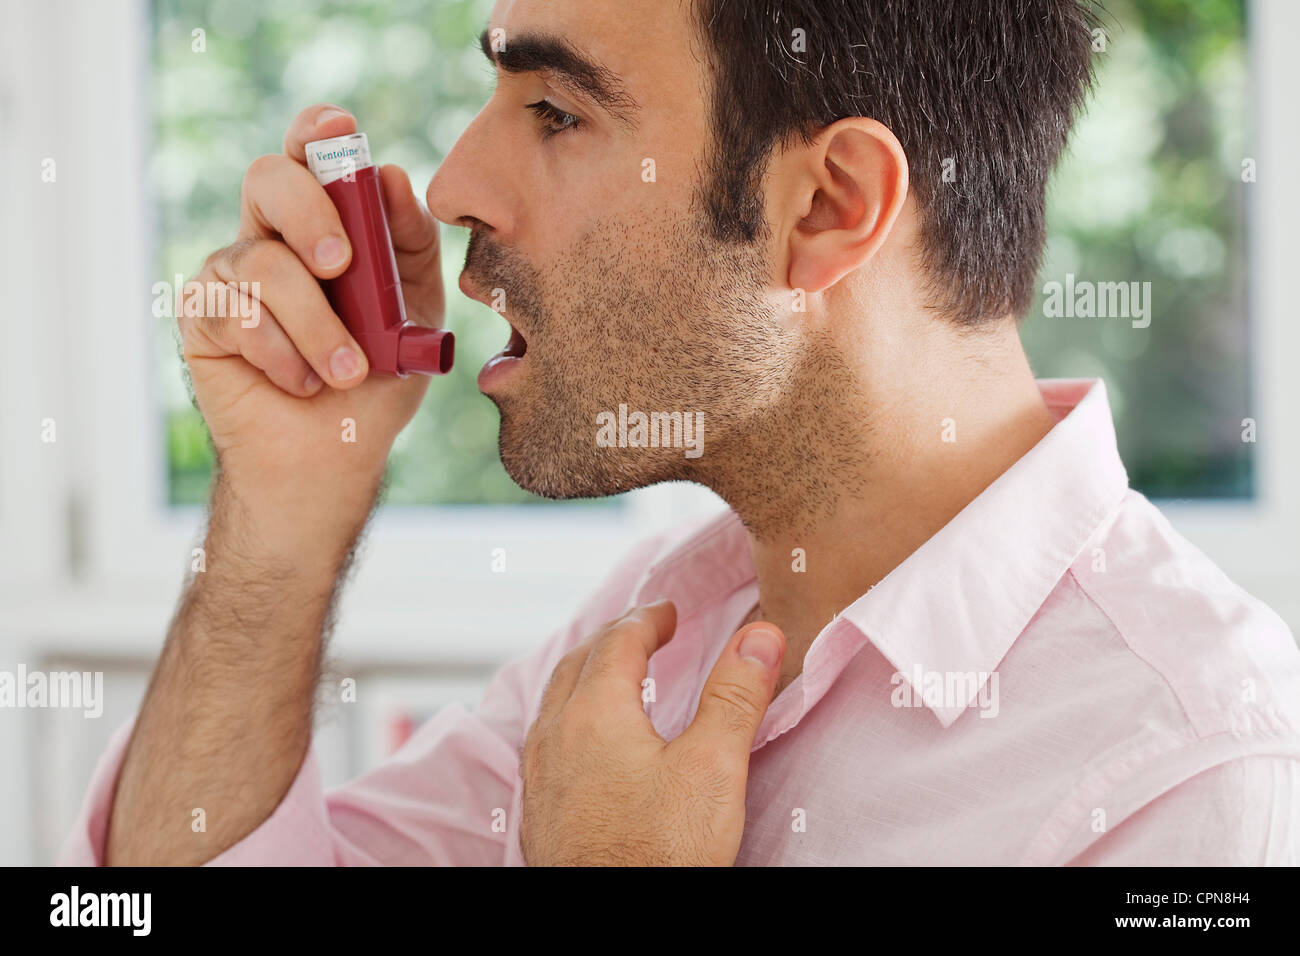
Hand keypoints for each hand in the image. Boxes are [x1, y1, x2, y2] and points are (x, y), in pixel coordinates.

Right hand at [180, 104, 445, 535]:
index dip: (316, 132)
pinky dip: (283, 355)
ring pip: (266, 265)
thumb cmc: (377, 380)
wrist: (337, 455)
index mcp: (323, 224)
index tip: (340, 129)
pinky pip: (238, 316)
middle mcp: (271, 238)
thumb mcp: (415, 312)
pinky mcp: (203, 319)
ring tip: (347, 373)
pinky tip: (300, 384)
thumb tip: (391, 177)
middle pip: (269, 179)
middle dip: (310, 213)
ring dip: (317, 326)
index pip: (310, 156)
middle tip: (342, 264)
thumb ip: (410, 247)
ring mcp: (231, 275)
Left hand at [520, 599, 785, 865]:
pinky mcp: (540, 813)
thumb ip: (734, 697)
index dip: (647, 620)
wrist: (612, 926)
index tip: (668, 613)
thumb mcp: (712, 768)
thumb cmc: (658, 855)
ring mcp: (540, 776)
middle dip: (613, 640)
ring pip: (555, 701)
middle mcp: (555, 736)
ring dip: (586, 675)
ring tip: (615, 677)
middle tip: (644, 633)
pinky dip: (571, 715)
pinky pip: (546, 739)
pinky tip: (589, 743)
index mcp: (594, 713)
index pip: (617, 641)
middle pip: (578, 663)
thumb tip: (758, 636)